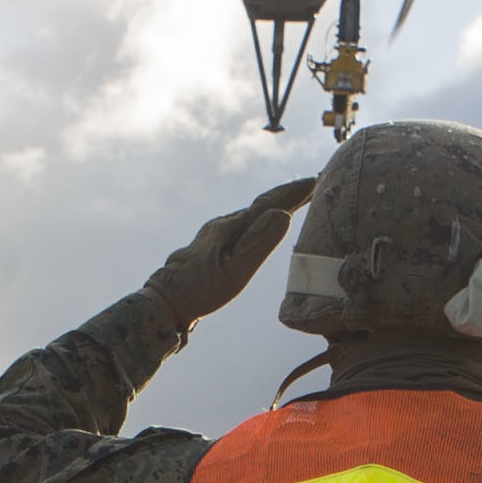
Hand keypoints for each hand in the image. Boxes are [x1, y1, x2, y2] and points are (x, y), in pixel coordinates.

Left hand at [139, 178, 317, 331]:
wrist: (165, 302)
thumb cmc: (201, 290)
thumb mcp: (234, 270)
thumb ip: (258, 243)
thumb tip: (283, 214)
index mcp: (232, 227)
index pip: (269, 204)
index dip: (293, 193)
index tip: (315, 180)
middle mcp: (225, 224)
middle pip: (262, 205)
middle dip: (288, 195)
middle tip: (313, 186)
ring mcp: (217, 233)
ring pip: (252, 214)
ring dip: (275, 205)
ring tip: (295, 201)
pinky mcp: (213, 244)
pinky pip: (244, 225)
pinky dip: (260, 219)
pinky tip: (261, 226)